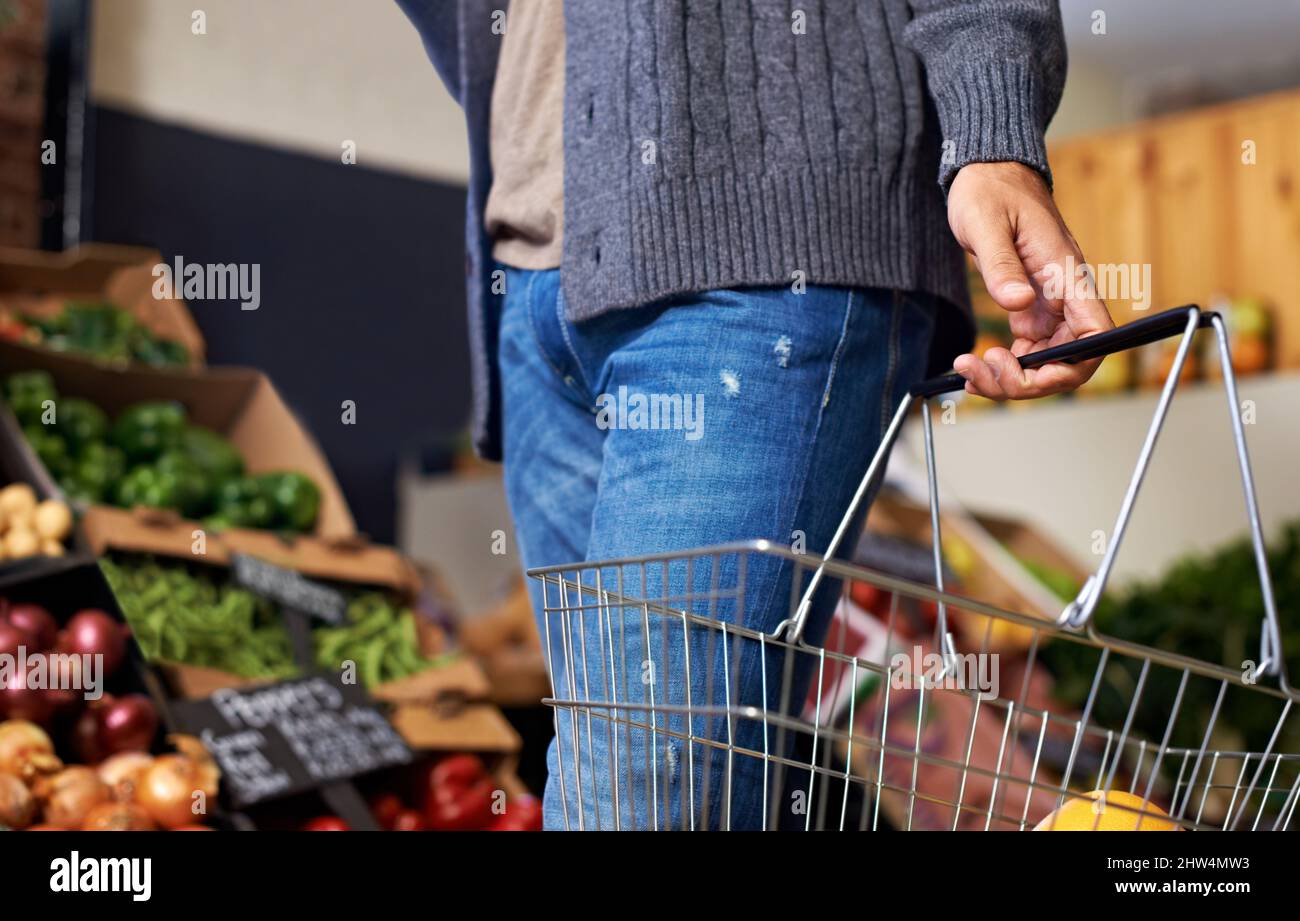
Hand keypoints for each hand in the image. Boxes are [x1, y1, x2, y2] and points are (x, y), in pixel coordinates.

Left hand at [947, 161, 1114, 399]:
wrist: (988, 172)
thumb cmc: (990, 190)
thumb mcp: (986, 223)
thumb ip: (1002, 265)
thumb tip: (1017, 304)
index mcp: (1067, 274)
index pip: (1094, 336)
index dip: (1070, 367)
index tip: (1028, 374)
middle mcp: (1066, 295)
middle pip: (1069, 361)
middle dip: (1028, 381)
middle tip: (980, 371)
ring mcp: (1050, 304)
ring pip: (1045, 361)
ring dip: (1010, 378)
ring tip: (968, 368)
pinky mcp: (1031, 306)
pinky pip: (1027, 350)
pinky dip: (1004, 365)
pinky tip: (974, 366)